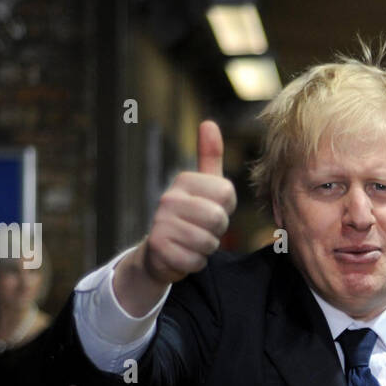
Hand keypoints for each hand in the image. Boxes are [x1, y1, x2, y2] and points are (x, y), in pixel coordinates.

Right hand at [141, 120, 234, 284]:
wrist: (158, 252)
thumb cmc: (189, 217)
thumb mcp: (201, 186)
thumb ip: (209, 158)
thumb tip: (209, 123)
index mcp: (184, 180)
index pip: (227, 193)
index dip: (226, 208)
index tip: (211, 209)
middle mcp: (169, 198)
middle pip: (218, 218)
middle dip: (217, 230)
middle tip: (202, 229)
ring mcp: (161, 223)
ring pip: (208, 241)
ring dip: (206, 248)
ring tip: (192, 242)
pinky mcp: (159, 248)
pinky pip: (196, 260)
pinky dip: (195, 263)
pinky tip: (183, 255)